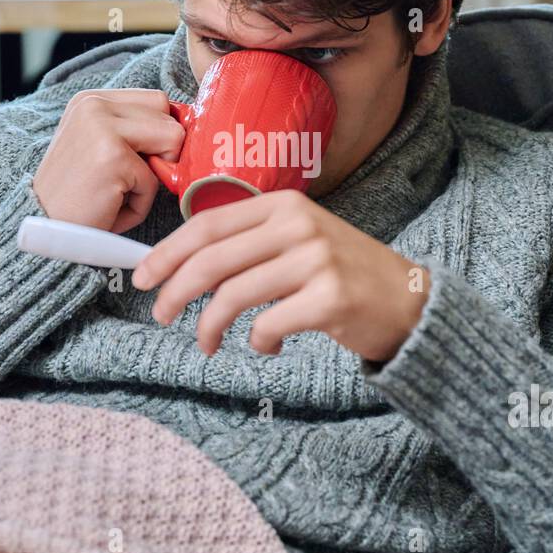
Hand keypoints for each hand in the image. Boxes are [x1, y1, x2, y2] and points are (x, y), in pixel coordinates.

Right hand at [33, 89, 184, 232]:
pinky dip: (139, 204)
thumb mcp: (101, 149)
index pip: (157, 100)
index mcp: (92, 100)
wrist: (43, 230)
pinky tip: (108, 206)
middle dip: (162, 154)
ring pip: (173, 140)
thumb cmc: (78, 197)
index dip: (160, 134)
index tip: (138, 160)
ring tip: (118, 191)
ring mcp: (102, 127)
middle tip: (125, 179)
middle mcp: (94, 105)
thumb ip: (135, 132)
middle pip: (169, 116)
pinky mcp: (113, 155)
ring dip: (153, 177)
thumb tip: (186, 127)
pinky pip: (155, 181)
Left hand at [131, 189, 429, 361]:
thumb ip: (251, 244)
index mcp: (284, 205)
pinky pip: (268, 326)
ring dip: (208, 326)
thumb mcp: (299, 241)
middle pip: (212, 259)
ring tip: (207, 343)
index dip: (167, 252)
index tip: (142, 277)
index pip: (207, 225)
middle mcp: (299, 225)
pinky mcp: (330, 299)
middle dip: (175, 291)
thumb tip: (185, 268)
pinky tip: (267, 347)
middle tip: (160, 315)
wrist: (410, 300)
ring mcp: (316, 260)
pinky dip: (258, 343)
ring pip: (232, 296)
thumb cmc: (344, 273)